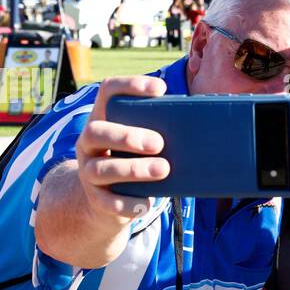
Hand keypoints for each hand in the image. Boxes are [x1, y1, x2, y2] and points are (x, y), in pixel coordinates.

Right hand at [75, 76, 169, 220]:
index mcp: (103, 120)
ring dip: (134, 169)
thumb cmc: (134, 162)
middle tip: (159, 143)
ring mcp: (88, 172)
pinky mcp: (95, 200)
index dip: (129, 86)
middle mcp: (88, 143)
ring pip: (102, 168)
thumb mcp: (140, 143)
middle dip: (128, 136)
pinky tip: (147, 203)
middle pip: (97, 132)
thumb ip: (159, 129)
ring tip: (163, 169)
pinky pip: (108, 202)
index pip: (107, 91)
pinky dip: (129, 204)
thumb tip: (202, 125)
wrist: (105, 204)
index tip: (160, 89)